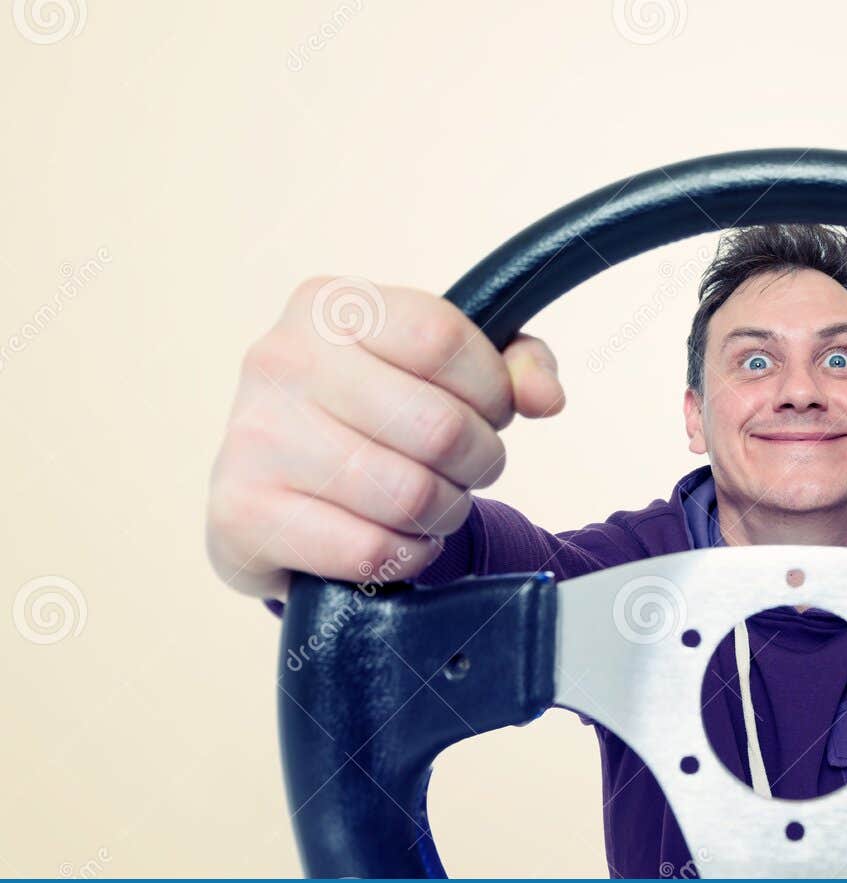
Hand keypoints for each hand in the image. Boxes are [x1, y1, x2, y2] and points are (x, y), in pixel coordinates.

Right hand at [206, 277, 564, 599]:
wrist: (282, 487)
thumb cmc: (376, 414)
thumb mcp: (449, 367)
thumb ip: (515, 364)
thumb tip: (544, 397)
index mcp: (329, 304)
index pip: (442, 337)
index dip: (492, 388)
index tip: (491, 410)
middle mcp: (279, 360)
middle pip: (437, 426)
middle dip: (479, 460)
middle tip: (466, 467)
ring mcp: (253, 439)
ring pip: (409, 495)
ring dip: (446, 512)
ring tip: (433, 503)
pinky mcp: (242, 516)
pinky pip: (370, 549)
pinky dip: (407, 554)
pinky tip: (397, 538)